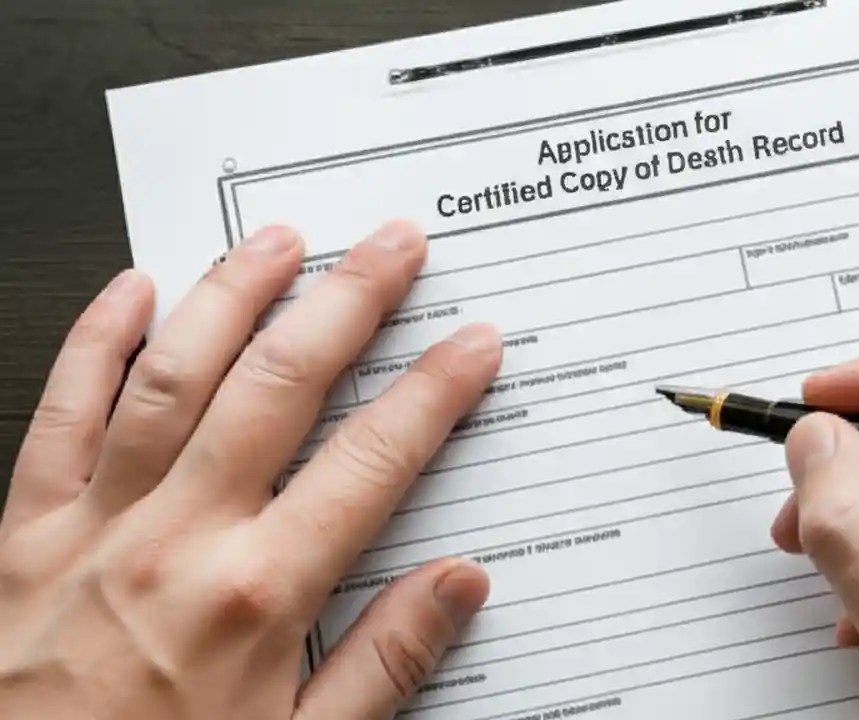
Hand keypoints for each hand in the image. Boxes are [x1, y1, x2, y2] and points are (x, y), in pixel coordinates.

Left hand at [0, 221, 502, 718]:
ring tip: (278, 240)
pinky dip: (94, 343)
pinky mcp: (28, 529)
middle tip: (391, 245)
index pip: (372, 463)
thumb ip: (386, 662)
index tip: (471, 345)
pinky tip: (131, 292)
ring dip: (232, 296)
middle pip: (280, 387)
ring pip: (173, 376)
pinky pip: (59, 414)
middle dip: (348, 304)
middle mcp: (179, 540)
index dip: (434, 393)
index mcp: (257, 596)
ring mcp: (98, 525)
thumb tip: (460, 584)